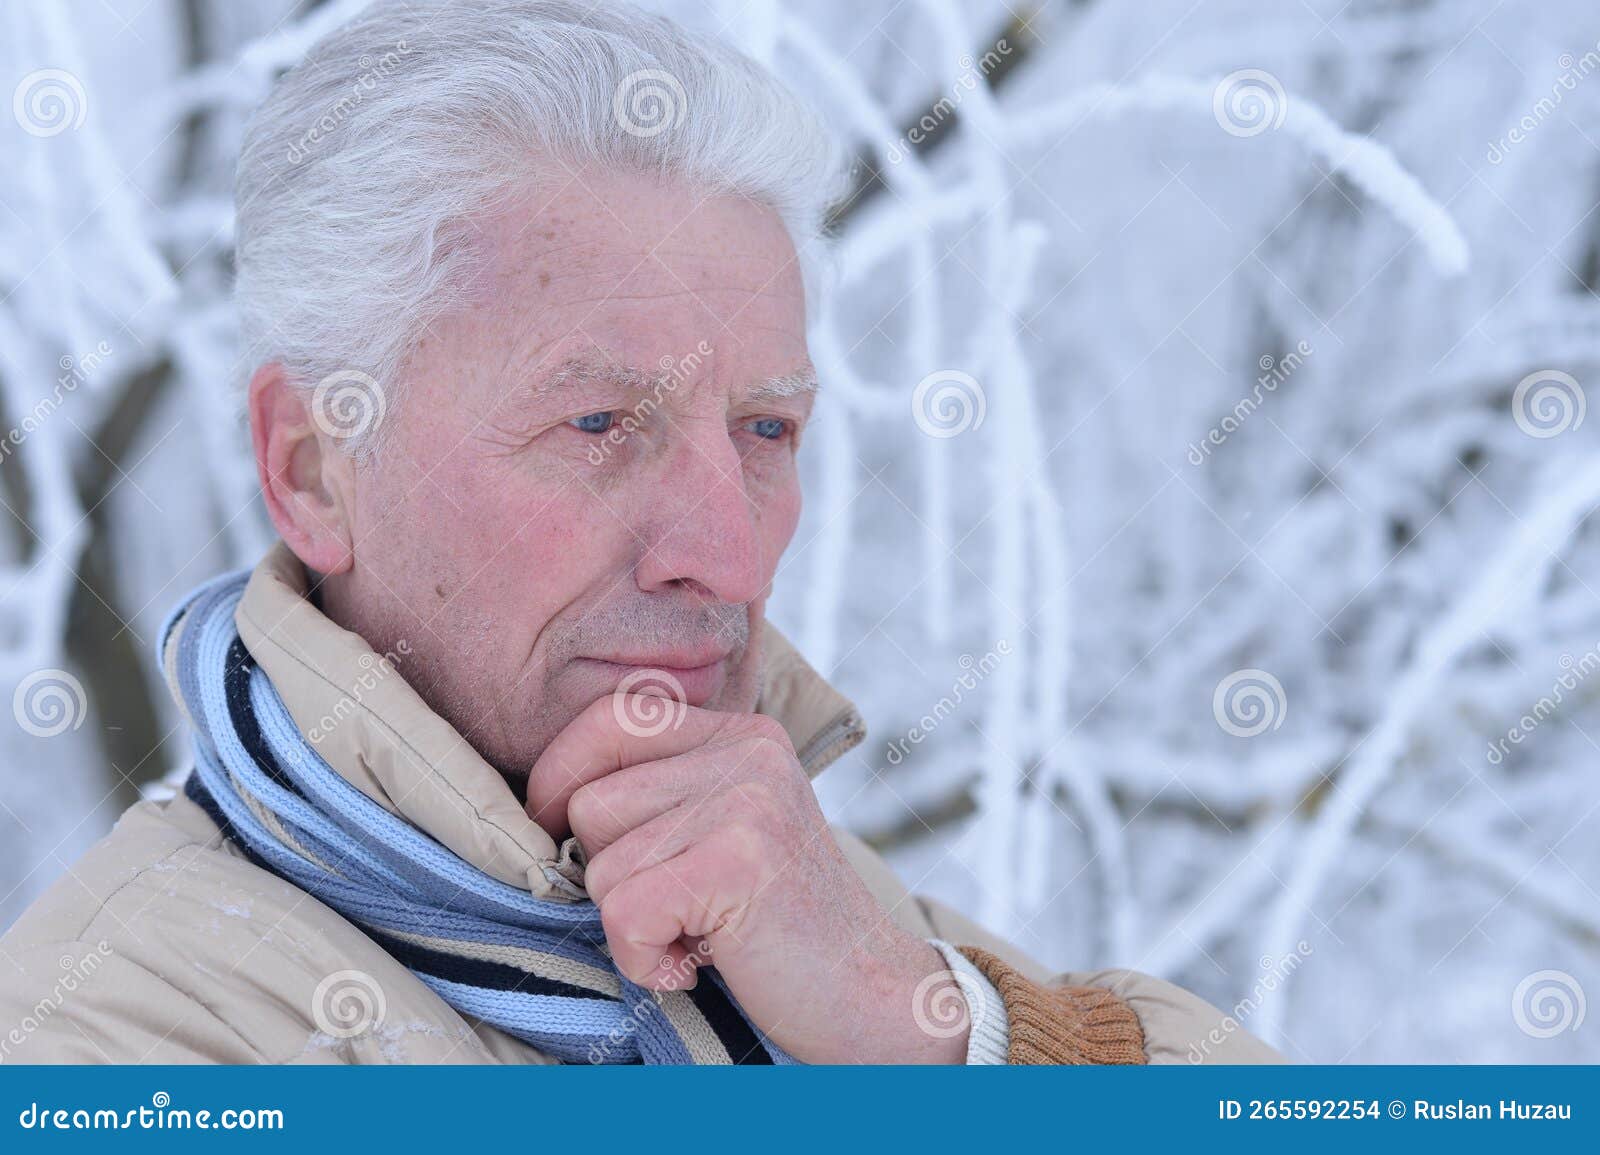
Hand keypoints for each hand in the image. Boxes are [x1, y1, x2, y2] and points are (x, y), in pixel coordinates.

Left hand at [524, 693, 969, 1063]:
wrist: (873, 995)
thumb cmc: (776, 925)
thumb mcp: (723, 830)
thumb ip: (658, 793)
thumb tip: (538, 800)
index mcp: (740, 733)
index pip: (608, 717)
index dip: (559, 775)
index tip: (559, 832)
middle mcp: (746, 752)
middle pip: (590, 800)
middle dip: (609, 872)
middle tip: (676, 908)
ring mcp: (747, 801)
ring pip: (600, 862)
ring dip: (630, 922)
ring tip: (697, 934)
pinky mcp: (738, 861)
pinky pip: (622, 911)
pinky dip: (642, 958)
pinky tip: (693, 962)